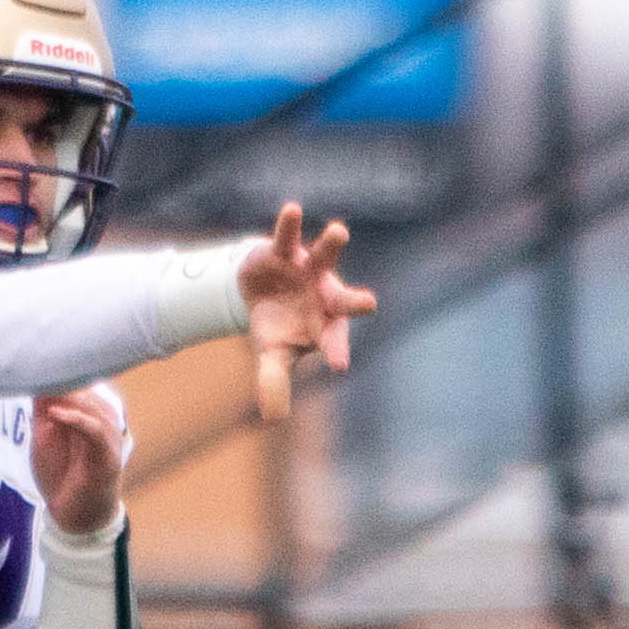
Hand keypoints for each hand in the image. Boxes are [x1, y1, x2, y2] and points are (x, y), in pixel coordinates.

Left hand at [31, 382, 129, 536]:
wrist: (72, 516)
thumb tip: (37, 380)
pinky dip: (78, 420)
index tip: (37, 359)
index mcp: (88, 416)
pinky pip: (97, 432)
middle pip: (89, 392)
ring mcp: (108, 439)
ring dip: (70, 397)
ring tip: (47, 388)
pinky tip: (57, 413)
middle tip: (40, 367)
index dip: (62, 372)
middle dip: (65, 379)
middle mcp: (102, 423)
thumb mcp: (44, 439)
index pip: (80, 386)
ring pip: (95, 408)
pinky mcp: (108, 457)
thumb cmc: (60, 476)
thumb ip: (43, 412)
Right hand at [236, 203, 372, 421]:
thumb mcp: (273, 355)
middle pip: (343, 299)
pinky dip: (289, 225)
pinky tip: (293, 209)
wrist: (259, 291)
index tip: (338, 365)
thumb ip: (274, 381)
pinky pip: (288, 237)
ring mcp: (307, 270)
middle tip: (369, 304)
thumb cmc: (278, 327)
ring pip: (324, 257)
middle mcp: (323, 295)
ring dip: (332, 244)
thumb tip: (273, 418)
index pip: (334, 341)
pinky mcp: (285, 251)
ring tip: (340, 231)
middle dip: (355, 302)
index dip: (335, 351)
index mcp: (325, 325)